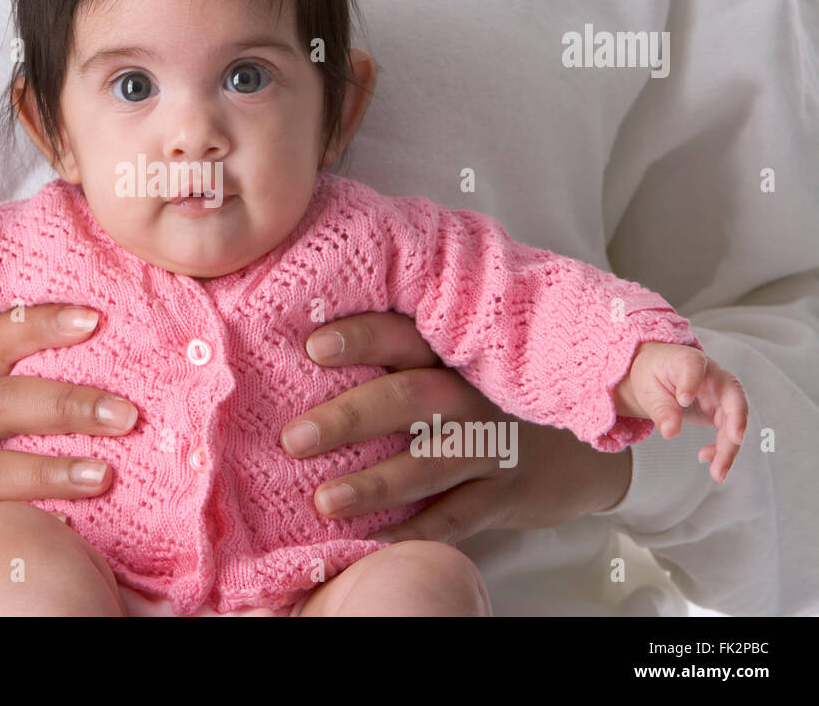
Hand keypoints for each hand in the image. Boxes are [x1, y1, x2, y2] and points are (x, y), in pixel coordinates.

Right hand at [0, 303, 138, 596]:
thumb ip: (14, 390)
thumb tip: (115, 375)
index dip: (40, 324)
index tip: (93, 318)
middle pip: (2, 403)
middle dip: (67, 405)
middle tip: (126, 413)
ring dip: (49, 472)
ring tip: (102, 475)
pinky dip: (14, 529)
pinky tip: (59, 534)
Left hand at [282, 311, 634, 543]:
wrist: (583, 440)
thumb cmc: (494, 393)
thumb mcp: (461, 358)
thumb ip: (404, 349)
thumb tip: (305, 346)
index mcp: (454, 352)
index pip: (404, 334)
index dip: (360, 338)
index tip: (311, 347)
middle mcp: (473, 393)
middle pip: (409, 398)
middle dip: (349, 418)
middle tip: (294, 439)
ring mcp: (494, 445)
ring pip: (431, 464)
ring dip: (376, 484)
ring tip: (324, 501)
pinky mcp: (507, 494)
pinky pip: (457, 517)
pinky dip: (415, 532)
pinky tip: (371, 543)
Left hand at [612, 342, 747, 482]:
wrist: (660, 372)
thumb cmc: (654, 374)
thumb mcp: (648, 388)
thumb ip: (660, 408)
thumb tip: (670, 432)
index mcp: (689, 361)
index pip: (694, 368)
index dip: (690, 383)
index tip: (683, 400)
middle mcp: (714, 376)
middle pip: (732, 398)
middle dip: (736, 420)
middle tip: (735, 439)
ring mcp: (722, 395)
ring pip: (734, 422)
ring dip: (729, 448)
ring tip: (718, 473)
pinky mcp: (722, 412)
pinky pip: (727, 433)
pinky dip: (720, 449)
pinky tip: (706, 458)